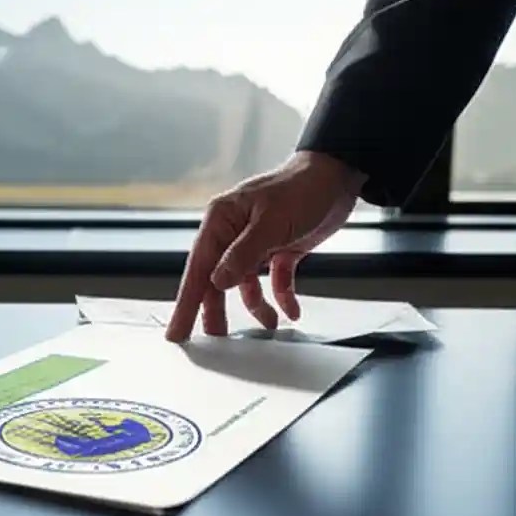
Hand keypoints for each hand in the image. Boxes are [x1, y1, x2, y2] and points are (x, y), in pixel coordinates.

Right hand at [165, 150, 366, 341]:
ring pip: (245, 284)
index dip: (186, 303)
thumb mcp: (271, 222)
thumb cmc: (302, 187)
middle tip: (214, 340)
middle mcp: (233, 232)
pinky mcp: (279, 248)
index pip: (198, 267)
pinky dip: (282, 296)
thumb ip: (243, 254)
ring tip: (266, 325)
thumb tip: (218, 282)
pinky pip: (274, 280)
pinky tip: (290, 311)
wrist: (338, 175)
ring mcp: (256, 242)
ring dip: (255, 306)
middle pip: (217, 280)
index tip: (177, 331)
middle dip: (217, 310)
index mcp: (221, 220)